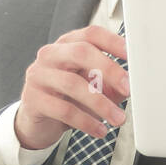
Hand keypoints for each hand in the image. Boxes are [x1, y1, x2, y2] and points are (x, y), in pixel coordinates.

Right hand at [15, 25, 130, 150]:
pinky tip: (100, 130)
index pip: (91, 34)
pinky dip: (86, 122)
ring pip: (73, 83)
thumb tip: (132, 85)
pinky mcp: (33, 100)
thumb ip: (112, 83)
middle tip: (128, 89)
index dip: (113, 42)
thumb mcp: (93, 87)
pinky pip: (63, 110)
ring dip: (101, 103)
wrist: (39, 123)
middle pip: (81, 52)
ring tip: (118, 118)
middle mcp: (51, 55)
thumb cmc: (68, 98)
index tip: (132, 56)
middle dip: (109, 70)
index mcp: (68, 45)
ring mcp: (39, 76)